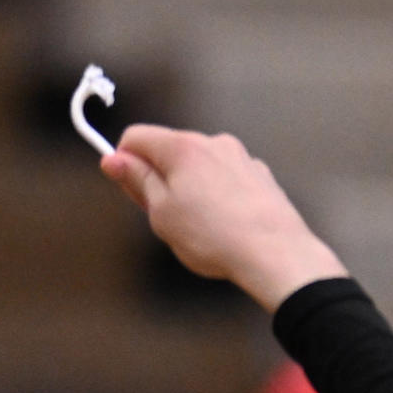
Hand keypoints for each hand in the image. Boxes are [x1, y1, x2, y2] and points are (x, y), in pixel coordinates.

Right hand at [99, 127, 345, 311]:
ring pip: (200, 165)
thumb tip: (113, 159)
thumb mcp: (161, 214)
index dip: (124, 161)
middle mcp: (212, 142)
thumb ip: (137, 181)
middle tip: (164, 217)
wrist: (278, 255)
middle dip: (160, 177)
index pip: (136, 137)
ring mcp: (241, 158)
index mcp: (182, 147)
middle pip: (169, 150)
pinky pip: (227, 177)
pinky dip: (219, 194)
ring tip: (200, 226)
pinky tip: (227, 224)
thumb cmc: (213, 237)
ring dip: (191, 186)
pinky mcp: (262, 177)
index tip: (128, 188)